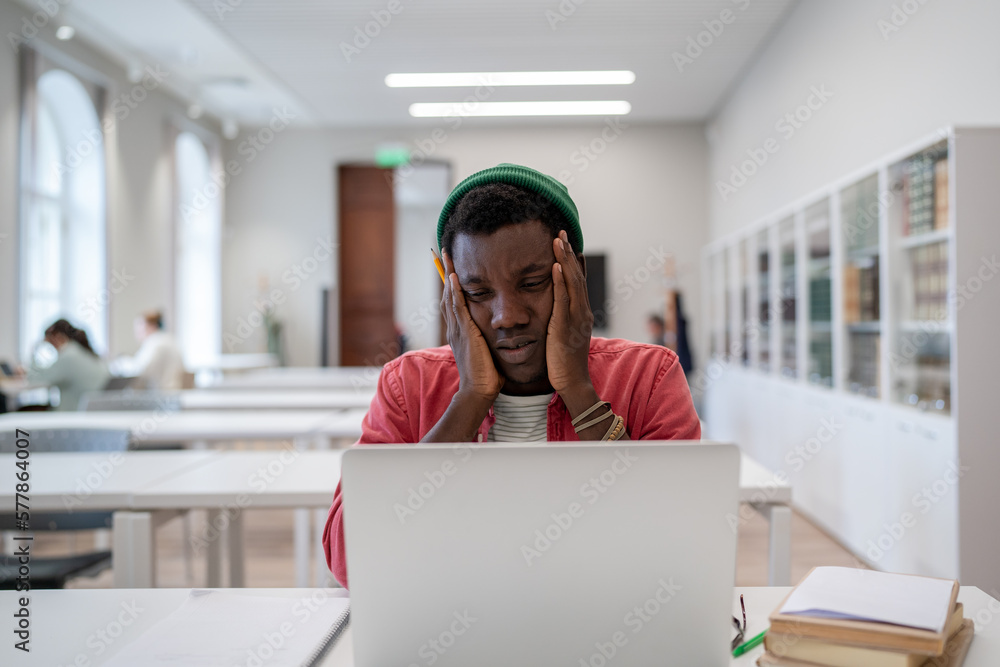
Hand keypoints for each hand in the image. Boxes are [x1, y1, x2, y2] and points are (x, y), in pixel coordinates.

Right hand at [441, 251, 503, 401]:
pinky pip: (457, 307)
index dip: (452, 284)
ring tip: (447, 256)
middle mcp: (455, 328)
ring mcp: (457, 329)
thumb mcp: (485, 351)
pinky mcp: (464, 332)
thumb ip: (487, 340)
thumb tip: (498, 334)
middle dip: (446, 272)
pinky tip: (454, 277)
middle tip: (444, 253)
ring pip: (449, 296)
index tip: (452, 267)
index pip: (454, 302)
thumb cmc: (486, 375)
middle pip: (447, 294)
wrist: (479, 390)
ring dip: (448, 275)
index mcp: (460, 332)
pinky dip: (454, 291)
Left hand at [546, 230, 593, 394]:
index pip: (578, 281)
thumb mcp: (564, 334)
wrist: (572, 382)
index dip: (573, 260)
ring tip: (559, 240)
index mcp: (581, 312)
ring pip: (572, 283)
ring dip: (565, 260)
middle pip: (577, 276)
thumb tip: (556, 307)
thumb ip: (562, 318)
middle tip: (562, 231)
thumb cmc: (565, 361)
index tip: (567, 242)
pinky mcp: (565, 326)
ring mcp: (575, 318)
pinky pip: (563, 300)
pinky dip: (561, 282)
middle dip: (569, 253)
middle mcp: (582, 311)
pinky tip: (557, 267)